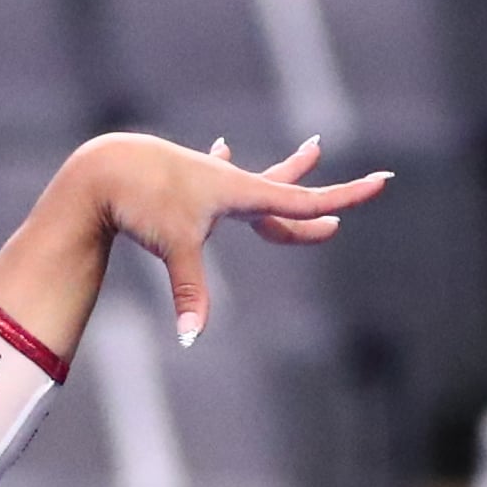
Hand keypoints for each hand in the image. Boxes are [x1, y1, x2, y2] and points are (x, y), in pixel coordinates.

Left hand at [66, 134, 386, 346]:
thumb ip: (189, 293)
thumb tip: (192, 340)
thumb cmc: (141, 200)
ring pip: (260, 180)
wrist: (104, 168)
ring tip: (314, 149)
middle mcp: (233, 183)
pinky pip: (219, 173)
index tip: (382, 180)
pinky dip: (227, 164)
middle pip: (292, 194)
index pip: (306, 201)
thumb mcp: (173, 246)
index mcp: (242, 193)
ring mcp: (212, 180)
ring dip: (289, 171)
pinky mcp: (189, 180)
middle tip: (369, 182)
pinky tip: (222, 147)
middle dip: (328, 194)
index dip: (347, 196)